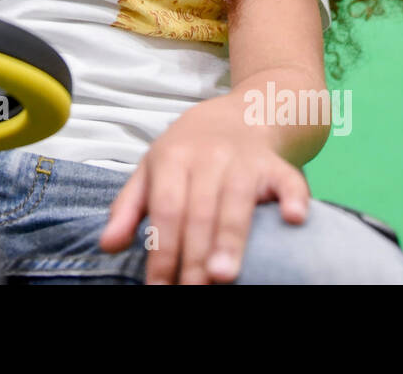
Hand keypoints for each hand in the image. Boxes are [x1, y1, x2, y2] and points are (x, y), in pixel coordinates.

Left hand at [99, 98, 310, 283]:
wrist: (242, 112)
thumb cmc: (190, 150)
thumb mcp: (152, 169)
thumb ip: (128, 208)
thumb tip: (107, 245)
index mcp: (173, 158)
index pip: (165, 209)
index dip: (162, 249)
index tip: (158, 286)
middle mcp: (208, 157)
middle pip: (199, 211)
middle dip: (193, 255)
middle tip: (191, 291)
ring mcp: (245, 159)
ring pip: (237, 201)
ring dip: (231, 240)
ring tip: (222, 276)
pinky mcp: (277, 164)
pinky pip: (289, 180)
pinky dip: (294, 197)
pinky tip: (295, 219)